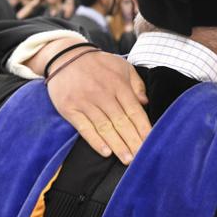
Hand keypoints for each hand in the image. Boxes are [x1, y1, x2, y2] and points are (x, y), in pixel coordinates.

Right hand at [46, 48, 150, 163]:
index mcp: (118, 85)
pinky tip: (105, 152)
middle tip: (142, 158)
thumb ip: (136, 84)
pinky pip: (84, 128)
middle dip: (133, 141)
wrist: (65, 56)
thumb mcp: (122, 66)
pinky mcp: (70, 109)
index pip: (134, 111)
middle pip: (121, 122)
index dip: (143, 128)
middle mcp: (103, 94)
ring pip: (105, 128)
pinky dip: (95, 141)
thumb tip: (145, 103)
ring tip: (127, 160)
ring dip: (117, 145)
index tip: (152, 143)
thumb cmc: (98, 64)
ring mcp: (85, 102)